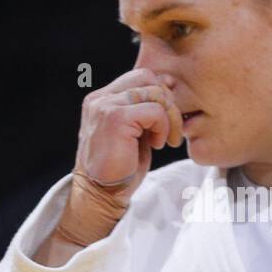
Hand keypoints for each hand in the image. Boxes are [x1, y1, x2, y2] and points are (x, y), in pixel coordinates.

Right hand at [43, 69, 182, 254]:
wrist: (100, 194)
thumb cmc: (121, 167)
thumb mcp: (135, 132)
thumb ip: (147, 109)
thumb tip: (171, 84)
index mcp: (103, 98)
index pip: (140, 77)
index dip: (161, 94)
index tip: (167, 120)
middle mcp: (100, 98)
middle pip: (147, 77)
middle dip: (168, 102)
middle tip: (172, 131)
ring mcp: (105, 106)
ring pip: (154, 91)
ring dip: (169, 117)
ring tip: (165, 140)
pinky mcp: (115, 119)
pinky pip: (153, 110)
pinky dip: (163, 127)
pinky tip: (157, 145)